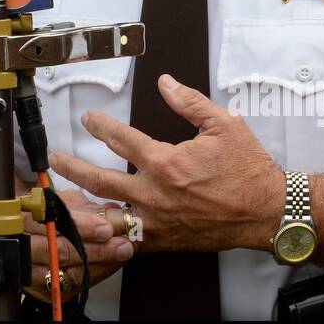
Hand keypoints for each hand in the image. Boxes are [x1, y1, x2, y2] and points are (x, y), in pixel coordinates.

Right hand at [21, 189, 134, 301]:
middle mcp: (23, 245)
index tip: (106, 227)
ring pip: (67, 273)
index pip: (51, 221)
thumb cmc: (47, 217)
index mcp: (22, 216)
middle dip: (94, 249)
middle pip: (58, 252)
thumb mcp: (63, 203)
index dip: (80, 226)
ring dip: (100, 264)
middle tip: (121, 243)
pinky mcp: (43, 290)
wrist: (29, 241)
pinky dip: (97, 275)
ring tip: (123, 252)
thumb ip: (85, 207)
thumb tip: (112, 211)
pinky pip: (74, 287)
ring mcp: (31, 272)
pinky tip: (113, 264)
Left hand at [47, 74, 283, 254]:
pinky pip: (127, 240)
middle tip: (56, 158)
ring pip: (107, 216)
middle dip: (72, 167)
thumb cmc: (248, 169)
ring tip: (61, 198)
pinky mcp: (164, 241)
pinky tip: (93, 230)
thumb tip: (165, 82)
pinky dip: (107, 236)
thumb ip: (189, 101)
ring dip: (81, 206)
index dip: (100, 125)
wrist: (267, 211)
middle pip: (99, 180)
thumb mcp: (223, 124)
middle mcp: (155, 194)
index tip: (88, 119)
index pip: (120, 139)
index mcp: (165, 163)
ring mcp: (157, 221)